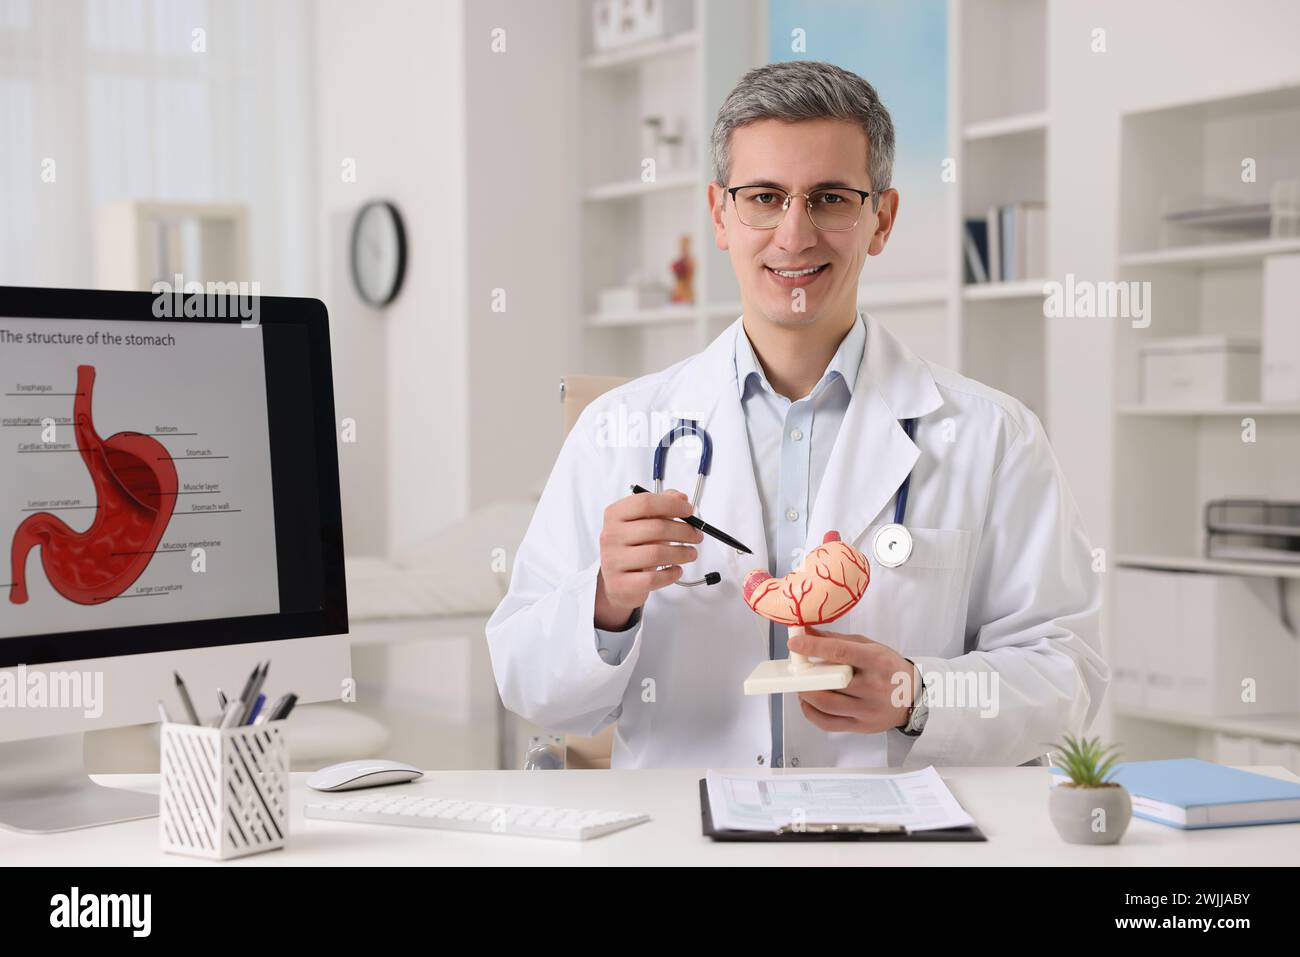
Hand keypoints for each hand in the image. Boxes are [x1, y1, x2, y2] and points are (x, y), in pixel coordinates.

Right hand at [594, 488, 703, 629]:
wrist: (616, 581)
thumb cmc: (633, 548)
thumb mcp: (643, 523)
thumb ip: (661, 506)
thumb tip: (680, 497)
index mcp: (615, 514)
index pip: (645, 503)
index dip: (672, 505)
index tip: (689, 511)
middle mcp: (611, 535)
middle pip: (656, 528)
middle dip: (684, 531)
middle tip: (696, 535)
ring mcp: (613, 560)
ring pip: (656, 554)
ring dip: (681, 553)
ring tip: (691, 553)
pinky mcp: (620, 583)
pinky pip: (652, 579)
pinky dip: (671, 574)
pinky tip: (677, 570)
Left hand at [787, 626, 920, 733]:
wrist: (914, 698)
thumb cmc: (890, 668)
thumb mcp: (870, 647)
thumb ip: (838, 640)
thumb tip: (808, 632)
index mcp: (876, 661)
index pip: (840, 652)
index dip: (813, 647)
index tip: (794, 643)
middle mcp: (873, 687)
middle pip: (830, 682)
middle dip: (806, 675)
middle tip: (797, 669)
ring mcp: (867, 710)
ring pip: (825, 705)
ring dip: (805, 694)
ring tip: (802, 685)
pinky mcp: (861, 726)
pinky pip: (828, 723)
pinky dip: (811, 713)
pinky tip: (809, 702)